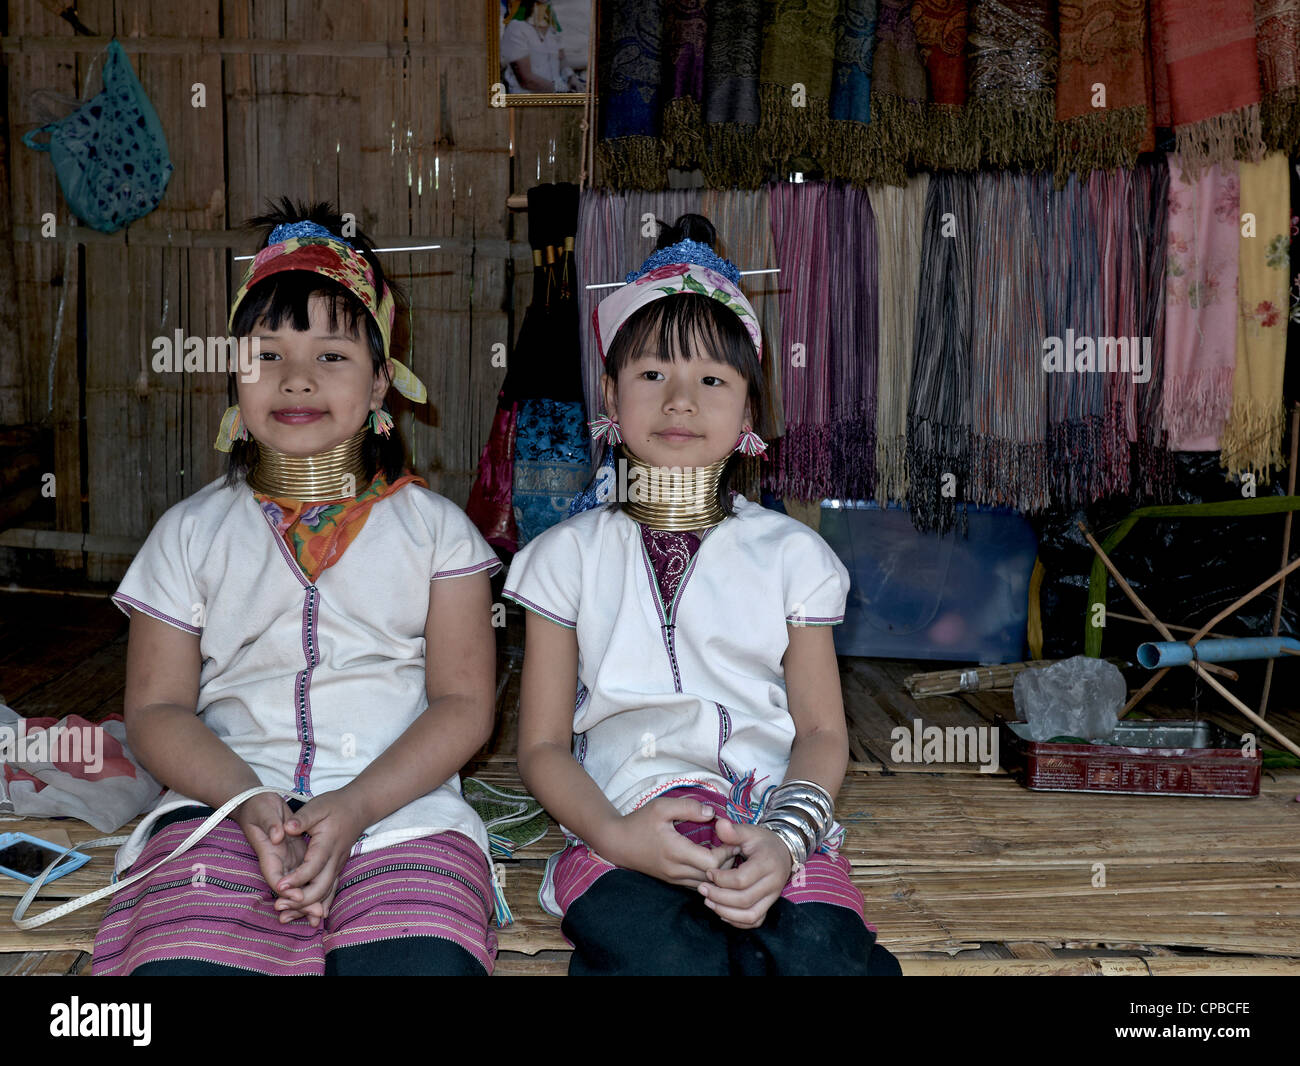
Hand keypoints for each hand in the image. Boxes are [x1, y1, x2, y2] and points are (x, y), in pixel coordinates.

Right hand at [233, 793, 321, 925]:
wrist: (256, 802)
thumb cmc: (257, 806)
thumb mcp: (263, 811)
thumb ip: (270, 823)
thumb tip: (278, 835)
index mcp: (268, 853)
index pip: (276, 877)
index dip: (286, 890)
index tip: (299, 897)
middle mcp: (277, 861)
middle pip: (288, 888)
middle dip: (301, 903)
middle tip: (317, 914)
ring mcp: (287, 859)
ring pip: (298, 885)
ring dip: (308, 900)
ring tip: (322, 915)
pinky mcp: (296, 854)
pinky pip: (305, 875)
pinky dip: (312, 887)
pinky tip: (324, 899)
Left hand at [275, 790, 370, 923]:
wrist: (358, 808)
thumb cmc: (335, 806)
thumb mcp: (317, 806)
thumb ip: (302, 818)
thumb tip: (286, 828)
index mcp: (327, 844)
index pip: (312, 866)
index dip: (297, 878)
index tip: (279, 885)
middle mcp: (335, 859)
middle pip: (321, 887)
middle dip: (300, 901)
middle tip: (279, 906)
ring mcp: (338, 866)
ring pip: (325, 893)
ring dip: (307, 907)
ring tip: (286, 917)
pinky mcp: (336, 869)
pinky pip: (330, 891)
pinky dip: (319, 905)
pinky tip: (309, 918)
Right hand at [605, 797, 739, 888]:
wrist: (617, 843)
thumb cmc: (639, 822)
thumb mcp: (661, 807)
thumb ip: (688, 807)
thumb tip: (712, 813)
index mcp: (676, 852)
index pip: (713, 862)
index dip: (727, 851)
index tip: (732, 836)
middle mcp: (677, 871)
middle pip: (714, 877)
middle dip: (729, 862)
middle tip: (735, 844)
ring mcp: (675, 879)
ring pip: (708, 884)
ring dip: (721, 871)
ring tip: (726, 853)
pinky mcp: (673, 882)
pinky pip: (698, 885)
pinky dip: (710, 876)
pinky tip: (713, 862)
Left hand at [698, 819, 793, 929]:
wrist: (783, 851)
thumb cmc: (762, 841)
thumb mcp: (749, 831)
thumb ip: (733, 831)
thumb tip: (719, 824)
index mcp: (767, 863)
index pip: (742, 880)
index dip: (721, 879)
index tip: (708, 872)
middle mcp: (773, 883)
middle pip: (744, 900)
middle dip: (719, 897)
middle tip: (702, 889)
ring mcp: (773, 897)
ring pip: (750, 916)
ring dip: (726, 912)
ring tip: (708, 902)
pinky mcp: (769, 905)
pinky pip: (755, 921)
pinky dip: (737, 921)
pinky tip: (721, 912)